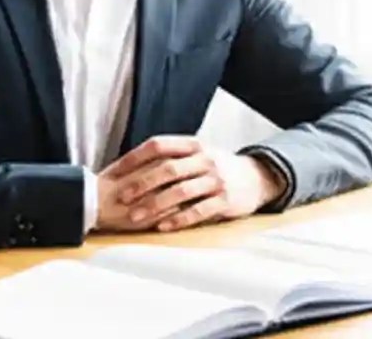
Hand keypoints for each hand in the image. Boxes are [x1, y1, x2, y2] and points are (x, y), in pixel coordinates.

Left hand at [95, 136, 284, 232]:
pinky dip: (179, 219)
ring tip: (136, 217)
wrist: (256, 178)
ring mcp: (216, 180)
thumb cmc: (217, 168)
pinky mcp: (226, 200)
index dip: (135, 157)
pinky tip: (163, 227)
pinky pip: (199, 210)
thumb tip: (130, 166)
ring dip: (155, 205)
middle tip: (122, 196)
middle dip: (142, 183)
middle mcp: (205, 159)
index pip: (159, 144)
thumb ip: (172, 157)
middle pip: (168, 169)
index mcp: (194, 144)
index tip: (115, 170)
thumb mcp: (198, 154)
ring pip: (181, 191)